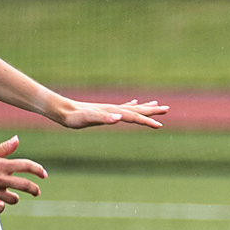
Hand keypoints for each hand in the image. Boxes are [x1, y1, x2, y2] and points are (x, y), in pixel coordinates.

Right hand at [0, 136, 46, 212]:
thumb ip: (4, 148)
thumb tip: (18, 139)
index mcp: (1, 164)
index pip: (26, 166)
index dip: (39, 170)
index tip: (44, 174)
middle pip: (25, 185)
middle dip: (35, 189)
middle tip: (37, 191)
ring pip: (14, 199)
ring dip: (15, 197)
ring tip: (11, 195)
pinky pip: (0, 208)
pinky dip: (1, 206)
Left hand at [49, 96, 166, 128]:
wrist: (63, 110)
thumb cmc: (74, 117)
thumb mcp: (87, 119)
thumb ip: (103, 118)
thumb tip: (119, 117)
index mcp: (113, 112)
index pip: (134, 117)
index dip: (147, 121)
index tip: (159, 125)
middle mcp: (114, 109)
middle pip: (138, 110)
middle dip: (152, 111)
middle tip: (166, 109)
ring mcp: (111, 109)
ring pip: (133, 108)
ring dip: (145, 107)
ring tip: (156, 104)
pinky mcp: (106, 111)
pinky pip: (124, 108)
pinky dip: (132, 106)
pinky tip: (134, 103)